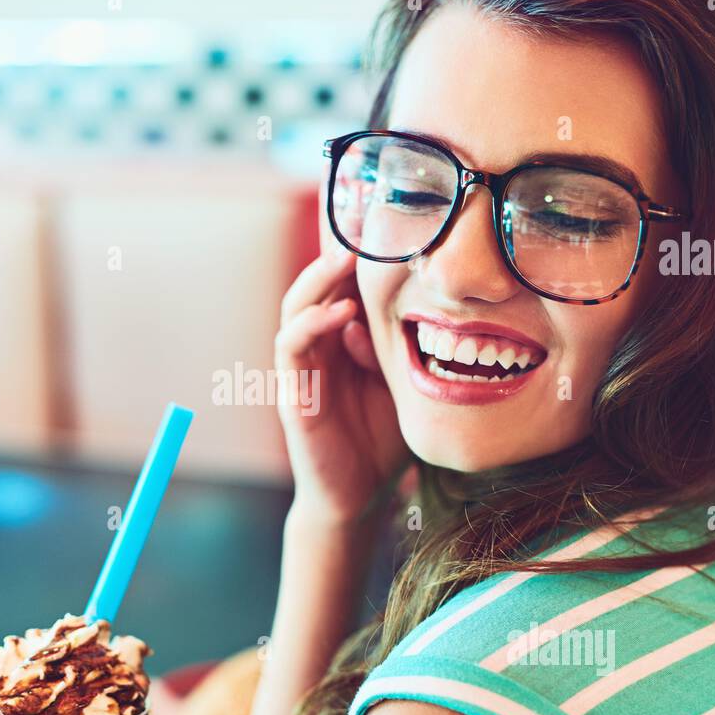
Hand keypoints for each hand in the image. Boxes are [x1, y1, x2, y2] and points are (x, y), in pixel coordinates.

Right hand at [275, 195, 409, 524]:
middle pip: (315, 285)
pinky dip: (312, 324)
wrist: (360, 496)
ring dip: (319, 280)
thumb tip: (422, 300)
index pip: (341, 284)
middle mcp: (317, 346)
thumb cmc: (385, 436)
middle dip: (336, 253)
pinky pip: (291, 346)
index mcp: (342, 339)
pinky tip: (340, 314)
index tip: (381, 218)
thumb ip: (407, 343)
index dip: (355, 252)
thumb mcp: (406, 380)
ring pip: (296, 307)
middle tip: (364, 226)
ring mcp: (301, 368)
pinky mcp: (293, 393)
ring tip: (347, 259)